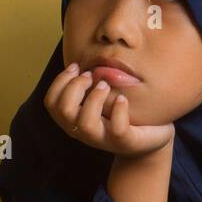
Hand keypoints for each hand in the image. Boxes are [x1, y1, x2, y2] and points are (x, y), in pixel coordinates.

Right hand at [44, 63, 174, 157]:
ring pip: (85, 123)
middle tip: (92, 76)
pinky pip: (117, 129)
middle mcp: (83, 131)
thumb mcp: (101, 98)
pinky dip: (119, 111)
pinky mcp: (124, 141)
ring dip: (94, 98)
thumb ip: (88, 84)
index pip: (51, 102)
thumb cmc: (122, 114)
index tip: (76, 66)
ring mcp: (103, 139)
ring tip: (106, 85)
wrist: (150, 140)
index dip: (59, 81)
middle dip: (75, 87)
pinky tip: (123, 99)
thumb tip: (80, 60)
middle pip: (63, 111)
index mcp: (73, 120)